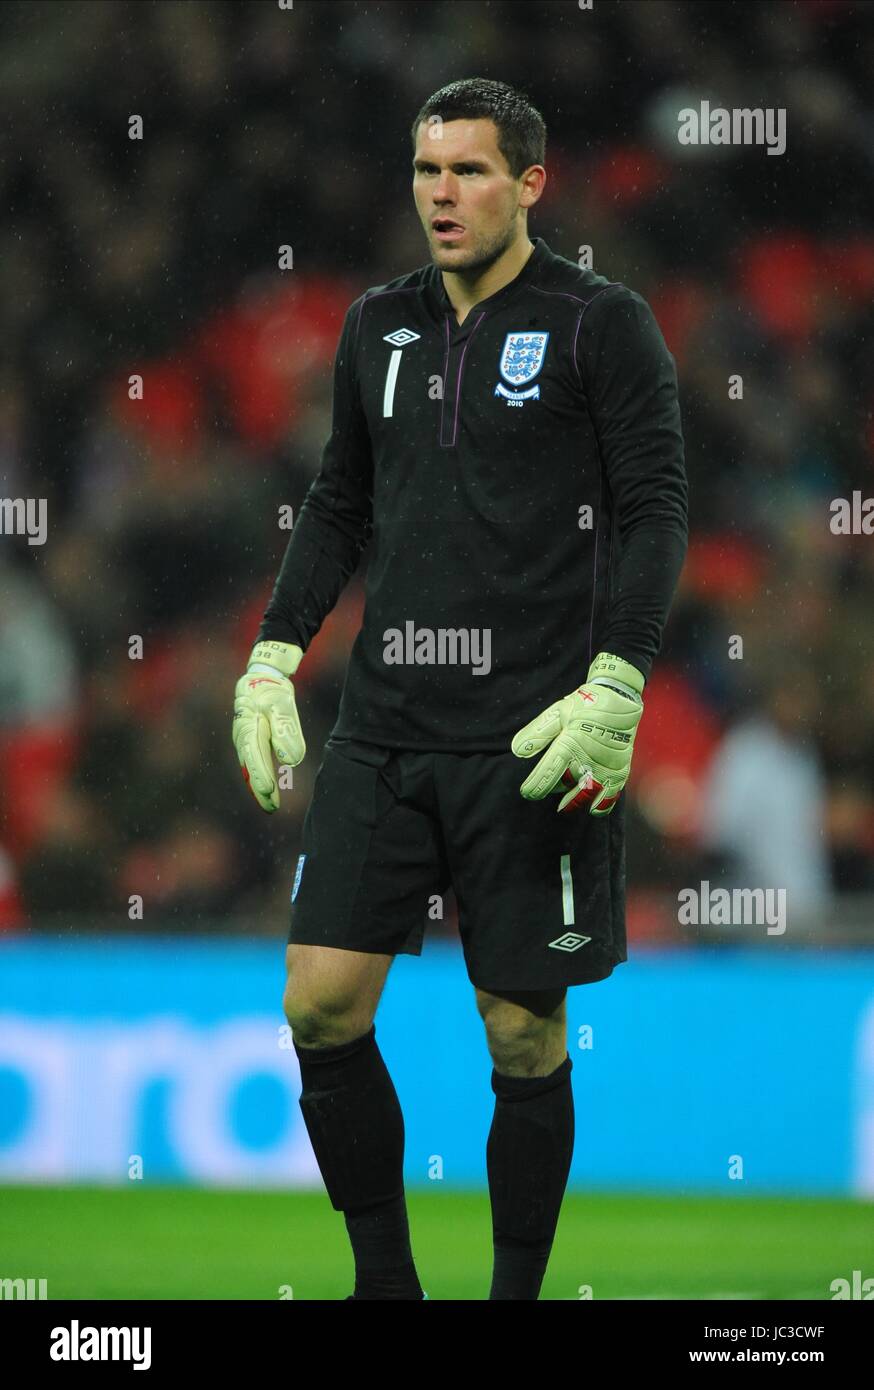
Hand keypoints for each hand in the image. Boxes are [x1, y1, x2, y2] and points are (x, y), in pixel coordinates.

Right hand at [232, 640, 305, 811]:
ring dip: (259, 788)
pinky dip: (258, 779)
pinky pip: (253, 765)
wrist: (260, 680)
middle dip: (260, 789)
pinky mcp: (250, 744)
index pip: (254, 755)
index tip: (268, 790)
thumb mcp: (281, 705)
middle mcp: (242, 737)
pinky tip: (267, 792)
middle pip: (250, 767)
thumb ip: (285, 730)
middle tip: (271, 807)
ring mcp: (244, 742)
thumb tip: (290, 760)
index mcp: (248, 727)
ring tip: (270, 806)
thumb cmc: (271, 692)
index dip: (261, 774)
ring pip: (250, 769)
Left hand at [511, 652, 643, 814]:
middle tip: (550, 787)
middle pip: (564, 786)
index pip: (546, 775)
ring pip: (585, 795)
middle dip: (554, 789)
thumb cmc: (585, 704)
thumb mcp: (557, 713)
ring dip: (573, 802)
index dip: (534, 788)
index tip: (527, 793)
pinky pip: (610, 796)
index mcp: (568, 745)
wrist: (620, 698)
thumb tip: (516, 750)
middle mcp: (586, 760)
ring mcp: (604, 767)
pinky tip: (592, 808)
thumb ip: (537, 733)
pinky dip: (600, 805)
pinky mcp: (619, 770)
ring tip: (566, 805)